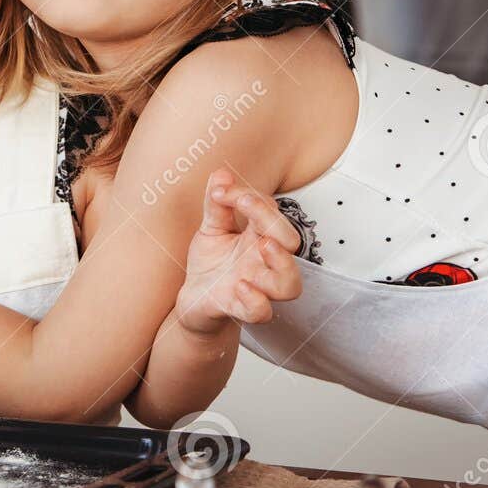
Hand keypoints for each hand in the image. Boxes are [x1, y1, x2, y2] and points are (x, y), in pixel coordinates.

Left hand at [174, 168, 302, 335]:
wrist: (194, 300)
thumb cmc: (211, 264)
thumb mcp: (210, 228)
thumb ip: (217, 203)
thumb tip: (221, 175)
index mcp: (258, 235)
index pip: (270, 211)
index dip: (251, 199)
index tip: (223, 193)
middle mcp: (263, 261)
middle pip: (292, 242)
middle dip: (279, 228)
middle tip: (255, 221)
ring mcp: (256, 286)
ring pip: (291, 284)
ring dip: (280, 266)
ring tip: (260, 251)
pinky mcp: (242, 309)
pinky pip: (262, 312)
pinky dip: (256, 301)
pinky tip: (239, 286)